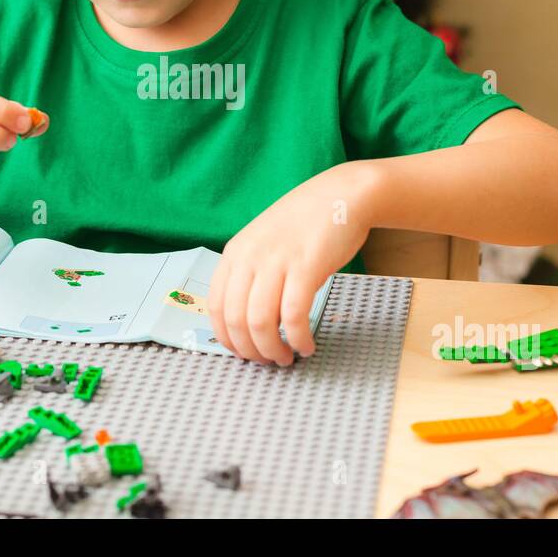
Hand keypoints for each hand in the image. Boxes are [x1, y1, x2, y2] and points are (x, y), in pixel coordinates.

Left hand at [208, 163, 372, 365]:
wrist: (340, 195)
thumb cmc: (304, 223)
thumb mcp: (263, 243)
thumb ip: (251, 274)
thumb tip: (248, 321)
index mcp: (234, 253)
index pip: (216, 307)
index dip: (227, 339)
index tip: (243, 353)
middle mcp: (250, 257)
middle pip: (236, 320)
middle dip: (250, 351)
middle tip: (267, 361)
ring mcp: (276, 261)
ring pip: (260, 322)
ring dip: (272, 350)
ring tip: (287, 357)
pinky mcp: (306, 267)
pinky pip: (294, 316)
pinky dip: (298, 338)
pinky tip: (306, 345)